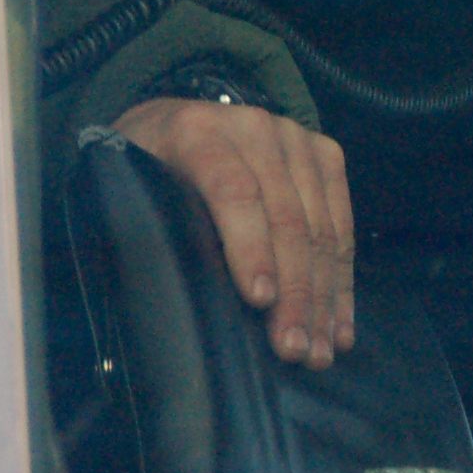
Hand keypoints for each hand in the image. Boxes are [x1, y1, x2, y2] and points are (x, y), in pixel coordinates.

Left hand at [108, 97, 354, 366]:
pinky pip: (342, 225)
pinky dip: (342, 282)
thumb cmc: (148, 171)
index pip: (235, 191)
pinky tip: (339, 325)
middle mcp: (254, 128)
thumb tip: (176, 302)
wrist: (175, 122)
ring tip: (319, 350)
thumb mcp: (130, 189)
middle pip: (287, 216)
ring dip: (323, 297)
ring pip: (321, 228)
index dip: (250, 247)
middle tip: (293, 349)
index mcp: (198, 133)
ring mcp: (295, 139)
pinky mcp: (324, 154)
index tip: (259, 301)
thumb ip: (148, 229)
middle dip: (294, 291)